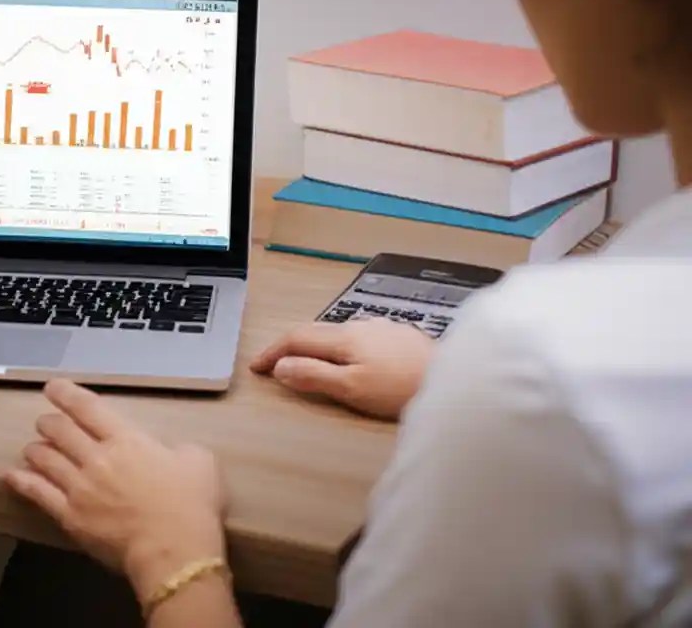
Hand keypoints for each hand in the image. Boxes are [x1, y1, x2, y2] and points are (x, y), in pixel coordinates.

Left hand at [6, 380, 227, 598]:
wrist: (174, 550)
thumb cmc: (191, 505)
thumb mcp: (200, 462)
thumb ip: (180, 450)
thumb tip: (170, 453)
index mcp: (127, 440)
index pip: (88, 408)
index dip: (66, 394)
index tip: (52, 388)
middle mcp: (97, 457)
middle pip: (60, 430)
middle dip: (49, 422)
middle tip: (46, 422)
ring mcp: (79, 487)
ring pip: (44, 458)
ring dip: (36, 449)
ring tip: (32, 448)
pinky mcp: (70, 516)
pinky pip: (38, 494)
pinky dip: (22, 481)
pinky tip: (12, 475)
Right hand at [251, 318, 435, 419]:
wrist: (457, 383)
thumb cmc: (403, 389)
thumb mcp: (351, 388)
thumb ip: (314, 375)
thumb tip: (282, 367)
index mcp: (345, 337)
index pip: (296, 337)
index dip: (272, 351)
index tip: (257, 366)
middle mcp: (362, 326)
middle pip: (315, 332)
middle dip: (290, 347)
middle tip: (275, 366)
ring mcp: (383, 330)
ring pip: (338, 335)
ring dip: (316, 347)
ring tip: (307, 364)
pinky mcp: (401, 339)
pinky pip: (359, 339)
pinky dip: (340, 349)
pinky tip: (349, 361)